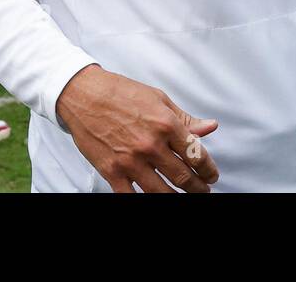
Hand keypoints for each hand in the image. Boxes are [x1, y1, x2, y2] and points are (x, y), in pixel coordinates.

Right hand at [56, 65, 219, 192]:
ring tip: (185, 198)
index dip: (208, 169)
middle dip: (198, 187)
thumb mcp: (159, 99)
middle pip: (183, 176)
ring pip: (161, 192)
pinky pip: (131, 196)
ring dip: (177, 198)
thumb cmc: (121, 93)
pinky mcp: (112, 171)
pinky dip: (144, 201)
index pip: (196, 155)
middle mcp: (151, 145)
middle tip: (204, 190)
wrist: (84, 95)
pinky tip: (155, 199)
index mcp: (166, 124)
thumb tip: (210, 127)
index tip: (211, 174)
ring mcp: (131, 161)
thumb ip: (185, 119)